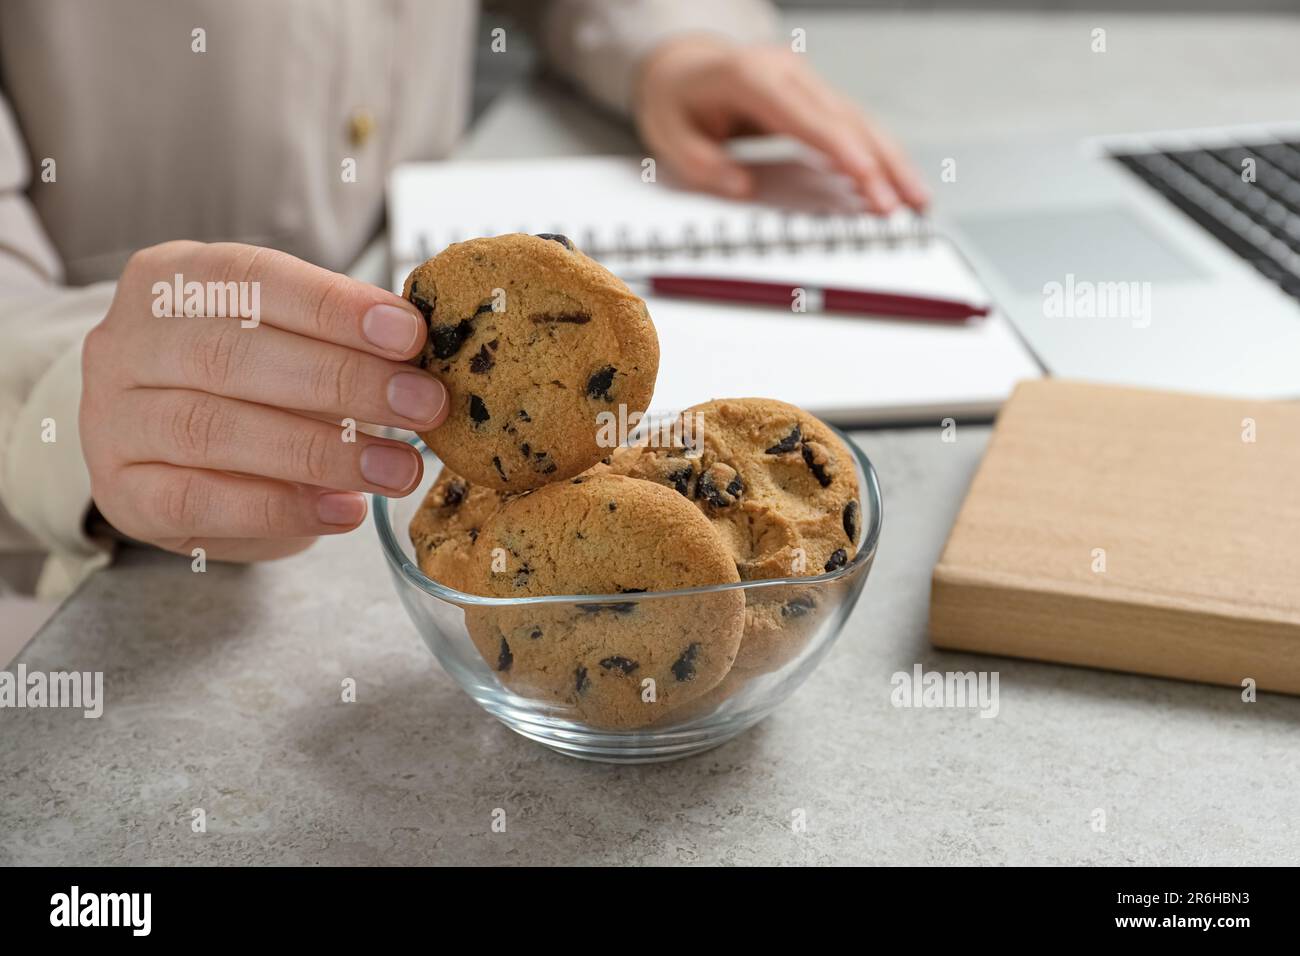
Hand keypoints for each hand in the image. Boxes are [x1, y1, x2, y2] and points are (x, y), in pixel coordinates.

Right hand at [80, 241, 446, 561]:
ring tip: (398, 469)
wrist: (175, 457)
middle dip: (343, 381)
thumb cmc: (247, 384)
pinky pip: (199, 502)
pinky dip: (281, 508)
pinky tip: (344, 509)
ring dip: (323, 453)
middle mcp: (125, 343)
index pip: (252, 280)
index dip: (334, 307)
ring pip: (214, 430)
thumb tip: (418, 355)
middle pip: (233, 355)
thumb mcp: (287, 341)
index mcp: (170, 279)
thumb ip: (338, 339)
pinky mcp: (123, 495)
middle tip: (423, 405)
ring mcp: (112, 421)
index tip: (409, 335)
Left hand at [634, 36, 928, 213]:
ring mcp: (806, 80)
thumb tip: (742, 189)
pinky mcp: (815, 95)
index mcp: (752, 77)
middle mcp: (787, 72)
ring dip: (891, 161)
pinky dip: (877, 154)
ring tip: (918, 199)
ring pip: (859, 121)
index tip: (868, 178)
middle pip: (846, 120)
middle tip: (905, 204)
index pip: (807, 118)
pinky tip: (896, 181)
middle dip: (880, 165)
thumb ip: (705, 166)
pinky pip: (853, 125)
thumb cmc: (677, 102)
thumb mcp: (671, 139)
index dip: (841, 150)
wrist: (682, 67)